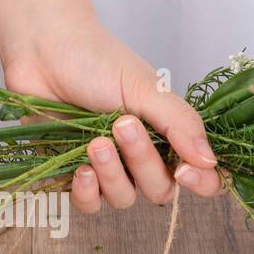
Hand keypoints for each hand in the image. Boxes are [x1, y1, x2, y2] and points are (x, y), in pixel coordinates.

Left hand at [2, 19, 222, 211]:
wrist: (44, 49)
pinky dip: (87, 192)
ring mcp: (107, 167)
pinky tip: (80, 170)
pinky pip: (89, 204)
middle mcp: (141, 156)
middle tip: (123, 126)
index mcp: (167, 134)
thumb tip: (210, 161)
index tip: (185, 171)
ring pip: (123, 199)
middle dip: (143, 163)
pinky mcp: (72, 174)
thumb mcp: (147, 88)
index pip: (201, 175)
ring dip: (112, 174)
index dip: (201, 183)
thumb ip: (180, 124)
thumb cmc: (97, 61)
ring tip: (95, 142)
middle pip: (159, 190)